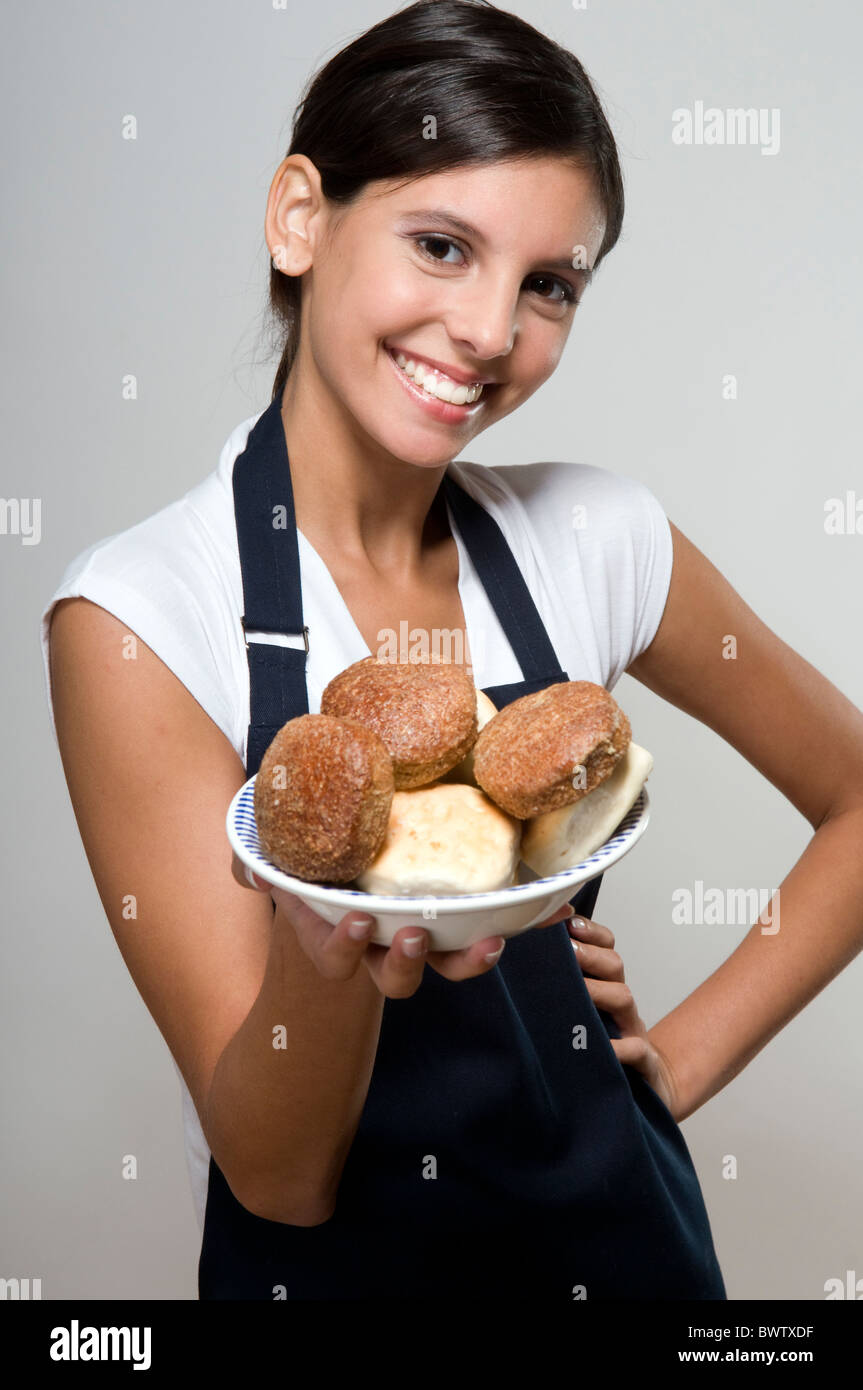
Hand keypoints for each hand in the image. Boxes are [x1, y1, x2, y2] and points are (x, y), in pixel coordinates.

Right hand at [232, 851, 576, 998]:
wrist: (362, 882)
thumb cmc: (324, 877)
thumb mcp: (288, 869)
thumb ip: (262, 867)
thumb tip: (246, 868)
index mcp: (341, 936)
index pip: (336, 953)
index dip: (343, 944)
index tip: (354, 923)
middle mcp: (385, 949)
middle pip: (399, 976)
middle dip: (407, 963)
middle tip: (414, 937)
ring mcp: (428, 942)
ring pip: (448, 966)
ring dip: (471, 960)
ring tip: (492, 942)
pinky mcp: (465, 925)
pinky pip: (495, 930)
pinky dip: (527, 922)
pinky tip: (557, 909)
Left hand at [567, 914, 680, 1120]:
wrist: (645, 1089)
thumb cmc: (600, 1046)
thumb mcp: (579, 1014)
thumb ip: (558, 988)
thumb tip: (511, 962)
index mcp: (604, 985)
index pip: (604, 946)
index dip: (590, 932)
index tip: (568, 923)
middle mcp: (619, 1002)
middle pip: (613, 964)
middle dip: (590, 953)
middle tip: (566, 951)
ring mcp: (632, 1030)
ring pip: (623, 998)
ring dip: (599, 991)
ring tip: (577, 993)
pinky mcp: (642, 1063)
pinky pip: (635, 1050)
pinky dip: (619, 1048)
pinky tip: (602, 1048)